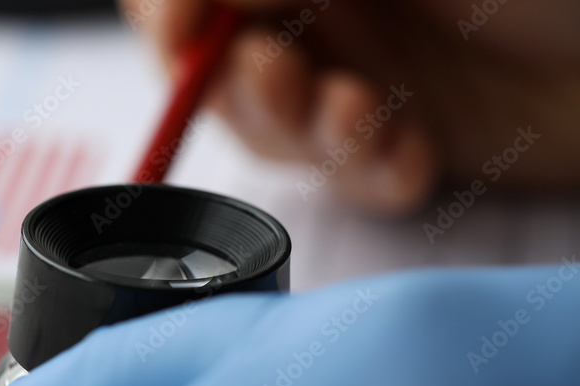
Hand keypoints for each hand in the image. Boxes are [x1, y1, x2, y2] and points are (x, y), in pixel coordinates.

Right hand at [121, 0, 579, 213]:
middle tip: (283, 77)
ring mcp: (351, 71)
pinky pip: (342, 171)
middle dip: (240, 80)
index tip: (181, 31)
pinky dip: (368, 171)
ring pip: (272, 126)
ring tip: (361, 114)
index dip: (171, 11)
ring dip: (305, 130)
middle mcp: (318, 4)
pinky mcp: (391, 135)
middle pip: (215, 61)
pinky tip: (412, 155)